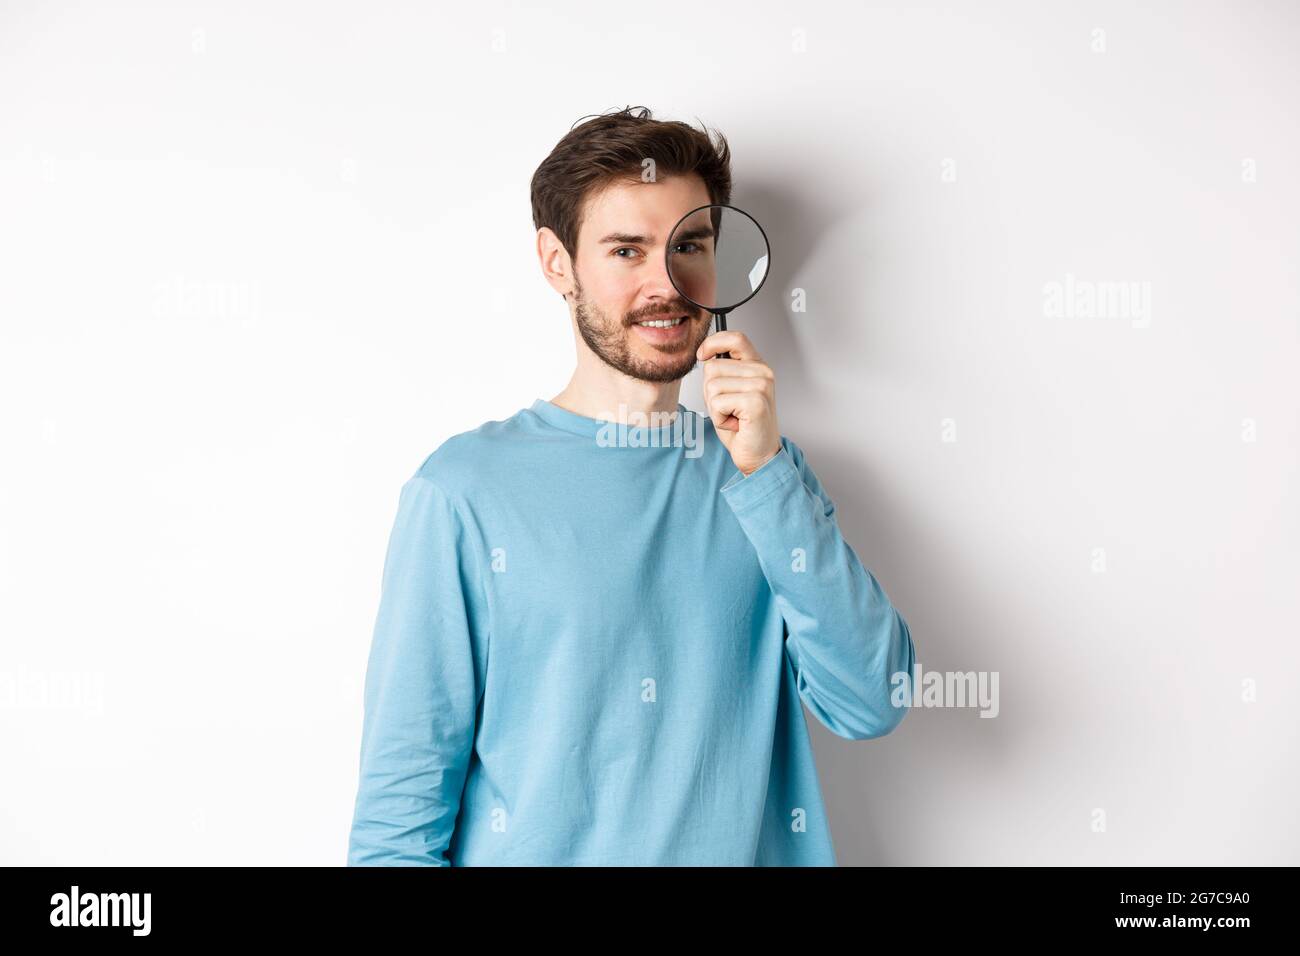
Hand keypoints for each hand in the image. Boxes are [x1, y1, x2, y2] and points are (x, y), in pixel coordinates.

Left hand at [697, 330, 780, 476]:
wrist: (758, 455)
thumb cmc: (743, 426)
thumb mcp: (729, 392)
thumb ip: (721, 372)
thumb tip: (705, 357)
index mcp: (757, 366)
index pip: (735, 337)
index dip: (713, 343)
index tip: (702, 355)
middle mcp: (763, 372)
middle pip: (713, 367)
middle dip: (711, 392)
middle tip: (729, 408)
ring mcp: (761, 386)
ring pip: (712, 386)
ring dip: (715, 407)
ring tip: (733, 416)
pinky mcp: (755, 401)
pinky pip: (717, 402)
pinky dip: (719, 418)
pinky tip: (735, 424)